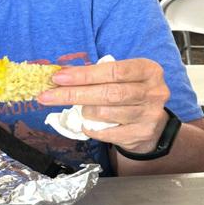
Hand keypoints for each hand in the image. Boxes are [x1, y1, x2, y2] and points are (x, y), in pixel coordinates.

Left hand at [37, 58, 173, 153]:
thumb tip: (62, 75)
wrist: (154, 122)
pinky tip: (87, 125)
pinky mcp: (142, 134)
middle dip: (75, 94)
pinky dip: (91, 129)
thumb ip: (98, 75)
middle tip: (49, 95)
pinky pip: (108, 133)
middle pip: (109, 93)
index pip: (113, 71)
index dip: (84, 75)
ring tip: (81, 109)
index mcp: (148, 70)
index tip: (59, 77)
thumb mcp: (122, 77)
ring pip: (106, 113)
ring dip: (85, 111)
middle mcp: (153, 92)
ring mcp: (149, 115)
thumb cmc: (131, 92)